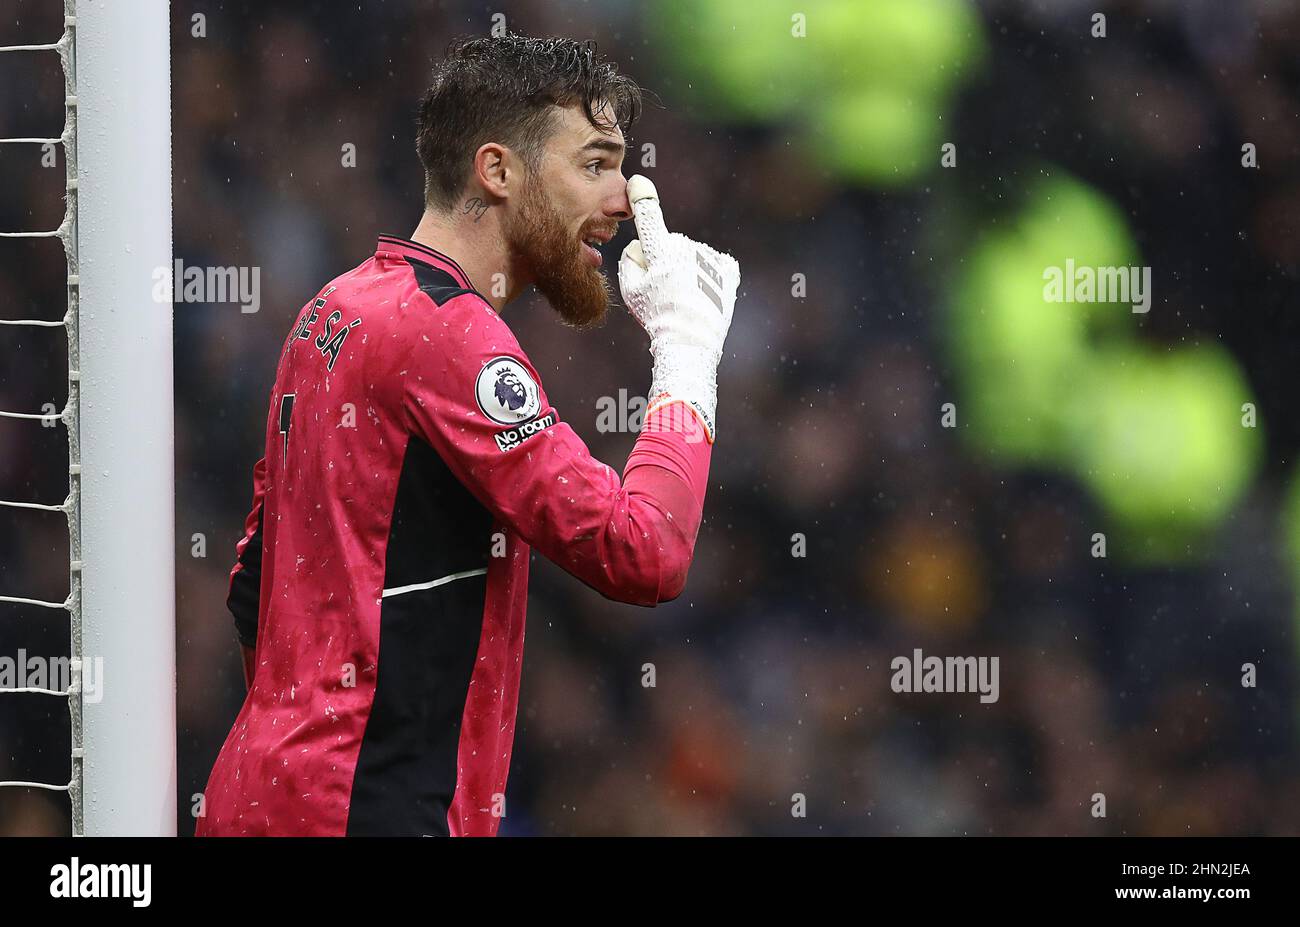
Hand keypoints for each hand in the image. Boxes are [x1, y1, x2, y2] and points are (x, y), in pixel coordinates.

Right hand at [618, 175, 740, 440]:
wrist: (691, 343)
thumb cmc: (656, 317)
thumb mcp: (630, 290)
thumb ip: (630, 260)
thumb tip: (641, 245)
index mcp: (661, 251)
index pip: (649, 218)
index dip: (642, 199)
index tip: (638, 180)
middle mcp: (687, 248)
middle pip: (668, 245)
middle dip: (662, 261)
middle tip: (662, 294)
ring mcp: (709, 258)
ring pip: (691, 255)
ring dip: (686, 270)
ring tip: (684, 299)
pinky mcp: (728, 271)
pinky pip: (716, 262)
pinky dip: (709, 272)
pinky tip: (703, 290)